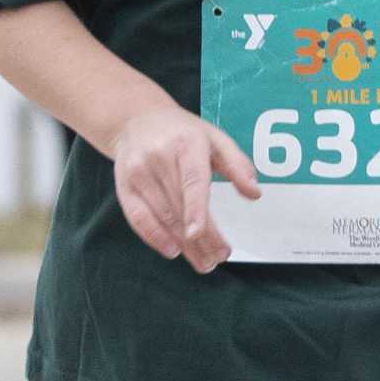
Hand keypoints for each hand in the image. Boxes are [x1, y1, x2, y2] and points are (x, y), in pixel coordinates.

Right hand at [110, 103, 259, 270]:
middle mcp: (159, 158)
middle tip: (218, 257)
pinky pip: (137, 218)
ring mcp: (138, 173)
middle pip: (179, 205)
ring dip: (182, 244)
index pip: (191, 180)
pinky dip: (154, 238)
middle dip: (200, 237)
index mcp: (186, 143)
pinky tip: (172, 252)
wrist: (136, 119)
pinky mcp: (124, 187)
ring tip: (204, 262)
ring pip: (161, 216)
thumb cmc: (183, 131)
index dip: (195, 209)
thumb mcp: (215, 137)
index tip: (199, 233)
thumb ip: (237, 164)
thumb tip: (255, 193)